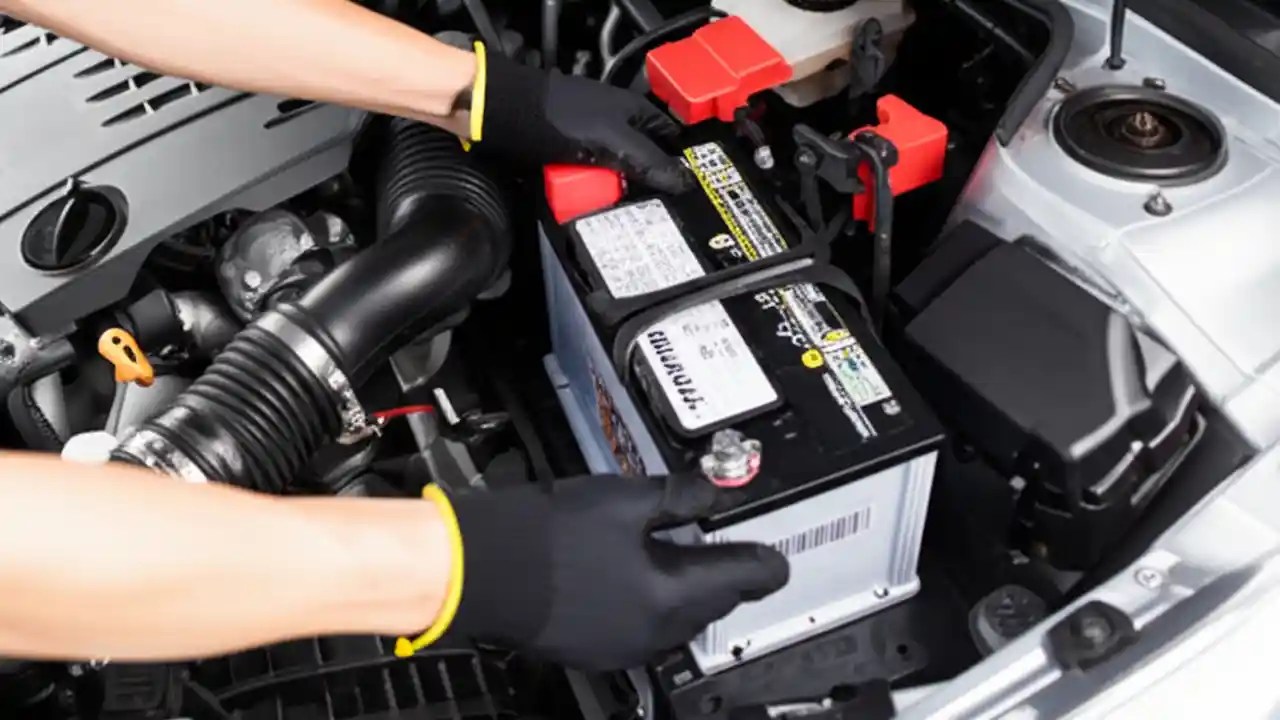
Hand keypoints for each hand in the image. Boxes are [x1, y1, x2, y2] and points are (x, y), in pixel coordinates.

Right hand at [444, 475, 788, 670]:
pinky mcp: (591, 650)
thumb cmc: (550, 531)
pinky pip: (640, 629)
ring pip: (676, 621)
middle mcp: (654, 632)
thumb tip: (713, 492)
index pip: (742, 580)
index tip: (777, 558)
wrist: (480, 567)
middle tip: (729, 548)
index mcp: (670, 595)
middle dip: (725, 577)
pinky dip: (650, 604)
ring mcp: (621, 647)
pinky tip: (632, 577)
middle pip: (711, 605)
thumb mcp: (625, 498)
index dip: (764, 563)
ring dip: (687, 593)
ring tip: (679, 557)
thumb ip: (679, 497)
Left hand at [474, 46, 693, 193]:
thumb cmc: (555, 116)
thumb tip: (684, 183)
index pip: (670, 140)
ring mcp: (586, 141)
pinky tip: (588, 209)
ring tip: (620, 220)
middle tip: (653, 214)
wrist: (498, 115)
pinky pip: (583, 181)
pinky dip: (585, 195)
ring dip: (612, 195)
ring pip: (610, 176)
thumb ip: (649, 162)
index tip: (686, 194)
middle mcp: (613, 124)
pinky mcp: (563, 156)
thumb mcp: (612, 142)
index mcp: (632, 112)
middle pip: (639, 163)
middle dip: (644, 187)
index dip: (679, 164)